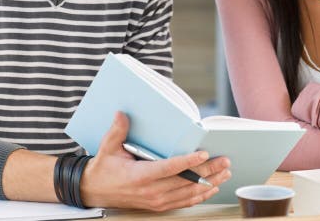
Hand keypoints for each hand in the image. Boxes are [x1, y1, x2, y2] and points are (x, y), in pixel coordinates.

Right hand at [79, 112, 231, 210]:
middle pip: (186, 181)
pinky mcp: (159, 205)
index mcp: (140, 176)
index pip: (169, 169)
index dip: (188, 162)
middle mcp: (151, 191)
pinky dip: (200, 196)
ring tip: (225, 173)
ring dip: (209, 183)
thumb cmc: (103, 169)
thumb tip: (122, 114)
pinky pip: (184, 202)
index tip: (203, 154)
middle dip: (209, 171)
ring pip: (189, 193)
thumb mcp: (107, 147)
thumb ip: (117, 131)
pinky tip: (211, 188)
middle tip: (225, 161)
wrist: (94, 191)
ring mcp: (156, 201)